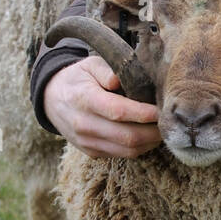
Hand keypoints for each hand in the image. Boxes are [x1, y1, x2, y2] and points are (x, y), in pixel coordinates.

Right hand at [43, 57, 160, 158]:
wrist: (51, 99)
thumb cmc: (78, 79)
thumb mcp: (89, 64)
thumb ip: (106, 69)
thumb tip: (120, 79)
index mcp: (84, 99)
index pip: (119, 111)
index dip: (144, 113)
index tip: (161, 109)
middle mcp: (84, 124)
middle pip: (127, 136)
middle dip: (153, 132)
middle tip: (168, 122)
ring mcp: (87, 142)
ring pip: (127, 150)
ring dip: (149, 142)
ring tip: (161, 129)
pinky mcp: (91, 152)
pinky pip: (121, 155)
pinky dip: (139, 148)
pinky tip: (147, 136)